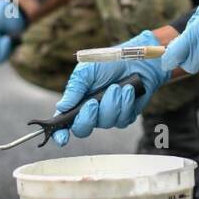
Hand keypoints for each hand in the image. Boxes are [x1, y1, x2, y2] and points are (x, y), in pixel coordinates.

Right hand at [51, 30, 169, 145]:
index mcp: (76, 101)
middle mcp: (91, 112)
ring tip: (116, 87)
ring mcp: (108, 116)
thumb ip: (74, 89)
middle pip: (83, 129)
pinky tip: (128, 90)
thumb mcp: (87, 71)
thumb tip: (61, 108)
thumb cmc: (109, 62)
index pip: (63, 123)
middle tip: (93, 102)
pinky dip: (125, 103)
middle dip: (88, 117)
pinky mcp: (125, 116)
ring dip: (111, 103)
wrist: (137, 60)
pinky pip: (122, 119)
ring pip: (105, 123)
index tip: (62, 138)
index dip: (60, 134)